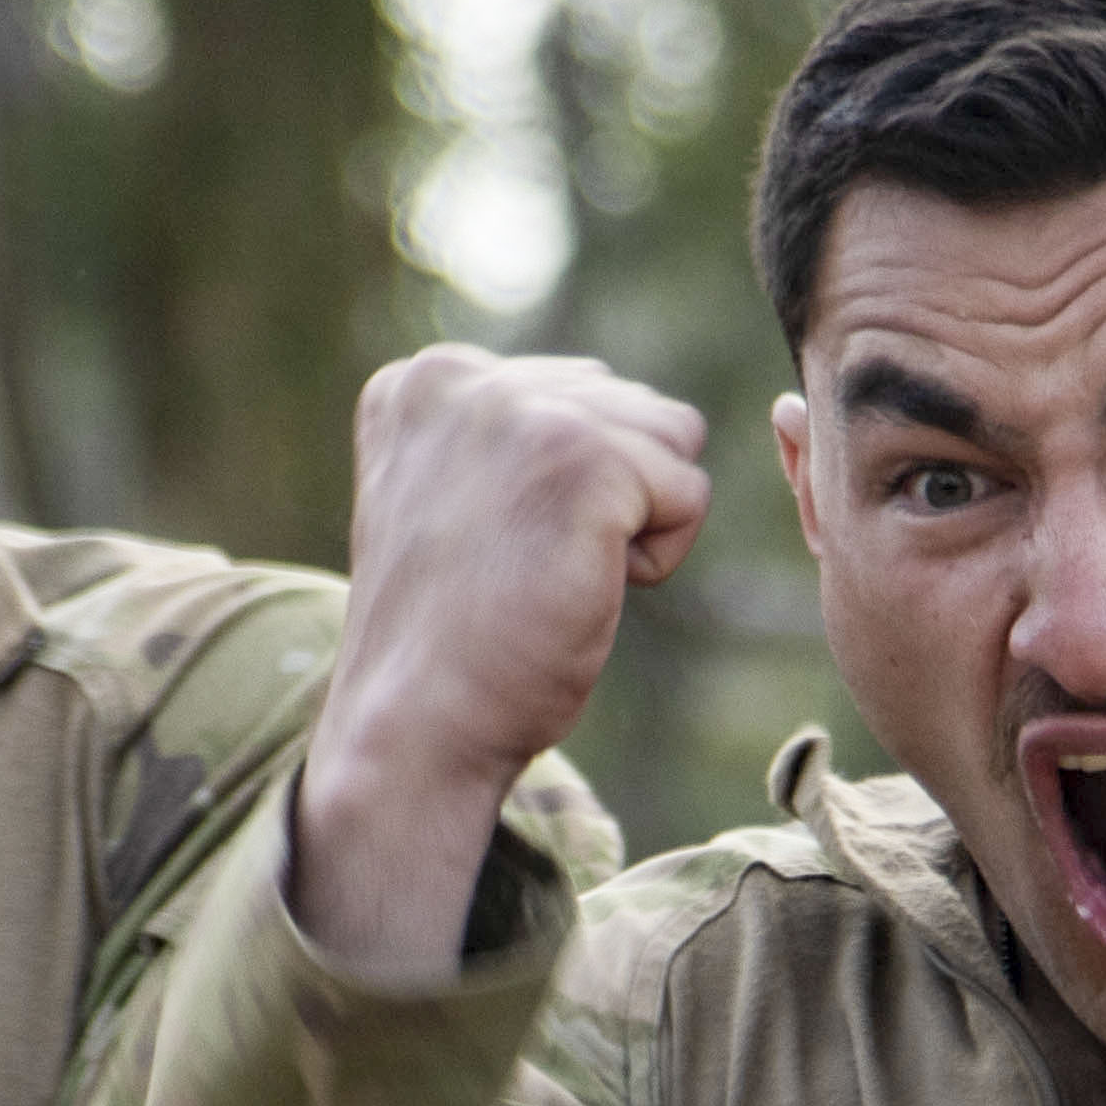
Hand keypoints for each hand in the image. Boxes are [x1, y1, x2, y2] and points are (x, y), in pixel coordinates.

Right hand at [293, 348, 711, 974]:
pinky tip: (573, 592)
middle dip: (608, 497)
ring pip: (671, 440)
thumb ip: (512, 434)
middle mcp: (460, 376)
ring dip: (635, 523)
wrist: (416, 730)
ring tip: (546, 576)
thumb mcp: (460, 499)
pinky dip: (654, 561)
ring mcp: (519, 409)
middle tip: (519, 571)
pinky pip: (689, 494)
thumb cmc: (451, 643)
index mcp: (422, 382)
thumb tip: (625, 400)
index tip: (488, 550)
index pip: (576, 391)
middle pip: (631, 406)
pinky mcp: (583, 457)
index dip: (564, 489)